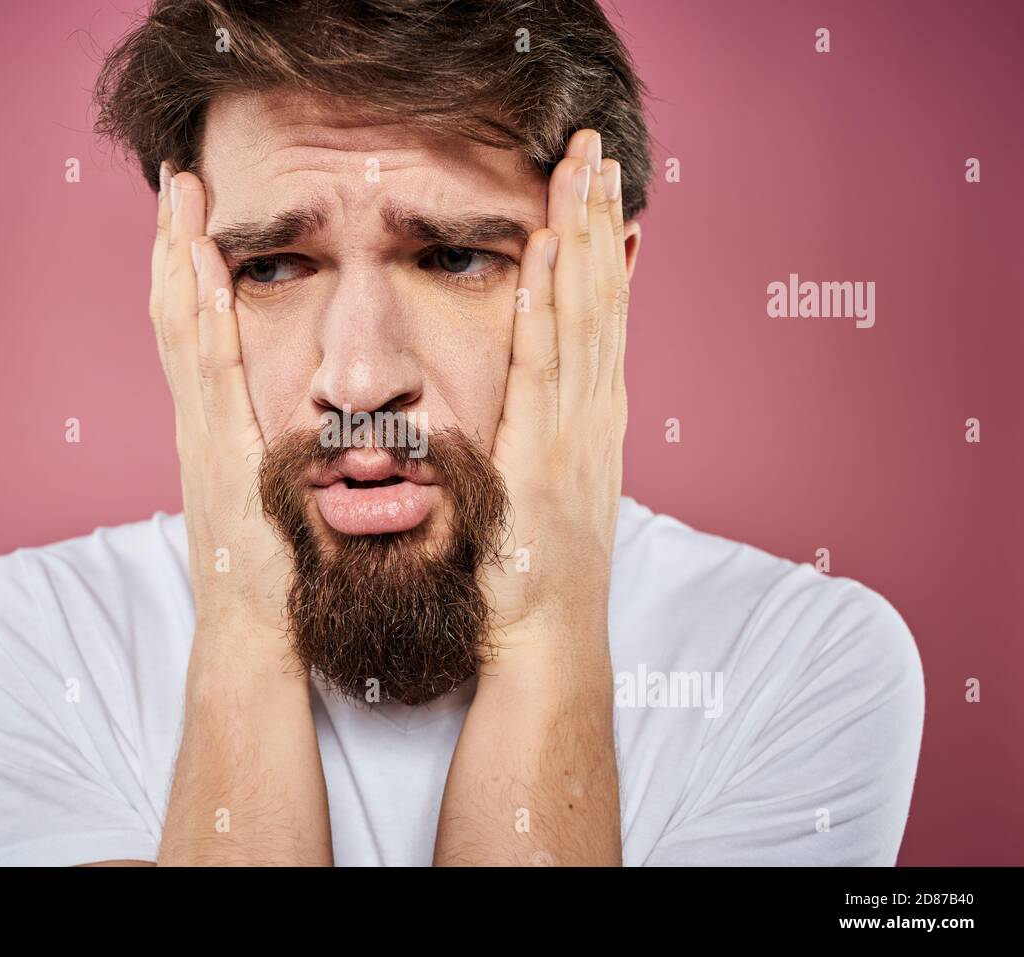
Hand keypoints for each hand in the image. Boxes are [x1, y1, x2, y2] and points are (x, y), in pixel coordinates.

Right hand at [151, 165, 293, 674]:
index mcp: (216, 426)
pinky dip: (205, 317)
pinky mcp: (219, 454)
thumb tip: (316, 411)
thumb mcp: (282, 493)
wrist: (256, 629)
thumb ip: (290, 446)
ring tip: (180, 199)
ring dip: (180, 261)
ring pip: (184, 331)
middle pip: (178, 315)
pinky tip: (206, 269)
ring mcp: (204, 436)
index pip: (196, 329)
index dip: (189, 268)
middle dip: (173, 244)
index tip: (191, 211)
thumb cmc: (277, 568)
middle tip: (175, 177)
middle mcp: (201, 421)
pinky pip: (211, 372)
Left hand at [483, 128, 629, 662]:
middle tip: (595, 149)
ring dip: (580, 242)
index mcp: (591, 417)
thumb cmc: (534, 570)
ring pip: (582, 320)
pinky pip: (543, 374)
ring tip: (581, 174)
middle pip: (599, 299)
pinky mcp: (544, 462)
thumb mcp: (544, 484)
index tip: (600, 187)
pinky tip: (542, 259)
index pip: (600, 314)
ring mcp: (575, 436)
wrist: (544, 642)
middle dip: (597, 219)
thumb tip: (531, 386)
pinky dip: (546, 313)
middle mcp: (594, 414)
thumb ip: (541, 428)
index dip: (601, 247)